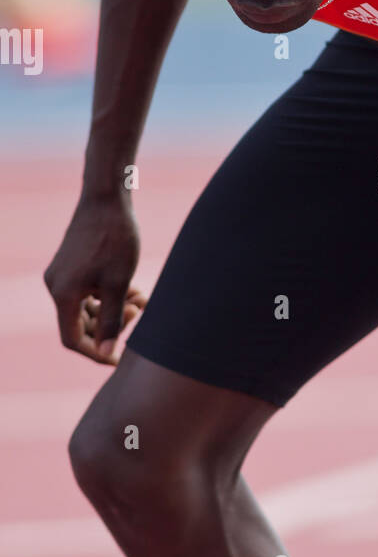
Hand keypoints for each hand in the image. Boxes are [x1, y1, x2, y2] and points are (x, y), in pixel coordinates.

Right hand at [43, 193, 146, 363]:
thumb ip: (111, 322)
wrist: (107, 198)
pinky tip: (133, 289)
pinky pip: (88, 292)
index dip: (96, 353)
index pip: (73, 340)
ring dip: (114, 309)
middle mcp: (56, 286)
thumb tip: (105, 355)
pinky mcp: (71, 265)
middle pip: (81, 325)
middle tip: (139, 312)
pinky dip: (109, 295)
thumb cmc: (115, 239)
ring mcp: (62, 274)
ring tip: (141, 299)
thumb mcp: (118, 284)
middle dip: (111, 325)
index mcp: (63, 295)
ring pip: (88, 307)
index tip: (119, 358)